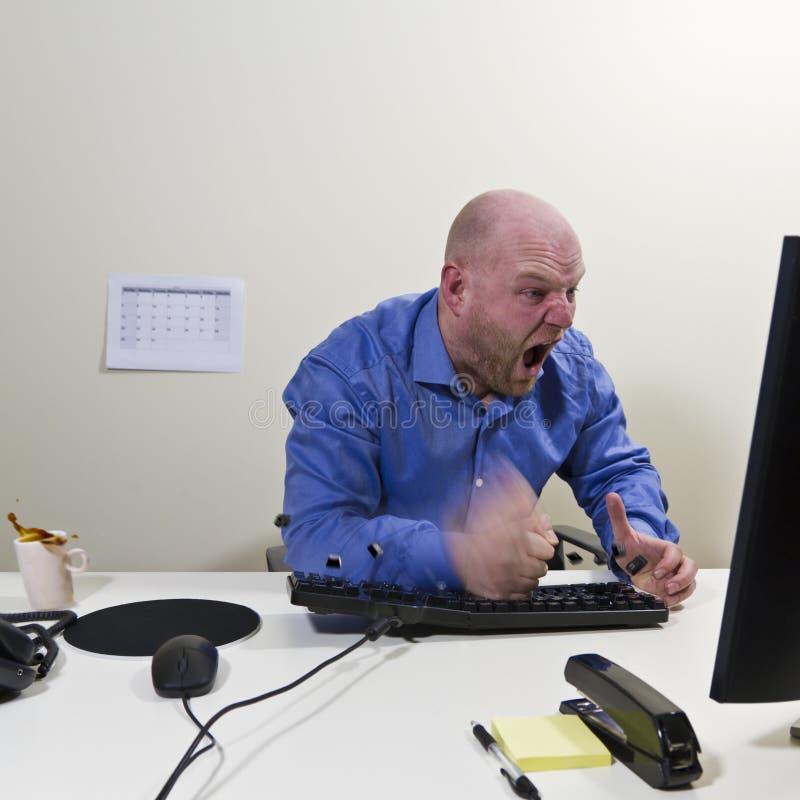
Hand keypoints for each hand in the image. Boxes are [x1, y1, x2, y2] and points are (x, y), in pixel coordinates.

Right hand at [446, 460, 558, 598]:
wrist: (449, 554)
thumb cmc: (471, 533)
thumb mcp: (496, 510)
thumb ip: (522, 509)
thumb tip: (541, 515)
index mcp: (516, 540)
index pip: (547, 550)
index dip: (540, 545)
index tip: (534, 543)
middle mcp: (514, 562)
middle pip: (542, 568)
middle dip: (535, 560)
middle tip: (525, 554)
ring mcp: (507, 579)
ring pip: (534, 582)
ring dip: (528, 574)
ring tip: (517, 565)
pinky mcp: (500, 592)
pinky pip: (522, 594)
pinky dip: (520, 587)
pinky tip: (511, 577)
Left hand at [606, 492, 696, 606]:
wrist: (629, 562)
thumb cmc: (630, 548)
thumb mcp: (622, 533)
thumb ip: (618, 515)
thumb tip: (611, 496)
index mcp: (665, 547)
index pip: (676, 553)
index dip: (668, 564)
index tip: (656, 572)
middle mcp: (673, 561)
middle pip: (691, 567)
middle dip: (682, 578)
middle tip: (667, 586)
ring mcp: (674, 574)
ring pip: (690, 581)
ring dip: (681, 591)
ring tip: (666, 596)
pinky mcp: (672, 586)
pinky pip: (684, 592)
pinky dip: (677, 599)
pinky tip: (664, 601)